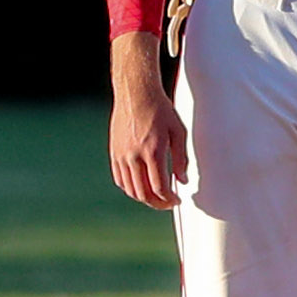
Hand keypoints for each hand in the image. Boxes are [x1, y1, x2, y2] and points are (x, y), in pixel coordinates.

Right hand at [109, 46, 188, 209]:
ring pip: (130, 189)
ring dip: (144, 198)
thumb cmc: (161, 109)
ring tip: (155, 197)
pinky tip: (141, 187)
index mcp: (153, 151)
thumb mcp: (178, 131)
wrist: (136, 93)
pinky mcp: (114, 152)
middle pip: (143, 193)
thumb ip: (181, 158)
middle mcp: (134, 156)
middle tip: (167, 203)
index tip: (177, 200)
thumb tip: (182, 181)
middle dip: (157, 203)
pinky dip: (130, 188)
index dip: (169, 199)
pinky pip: (120, 179)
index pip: (159, 187)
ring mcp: (122, 155)